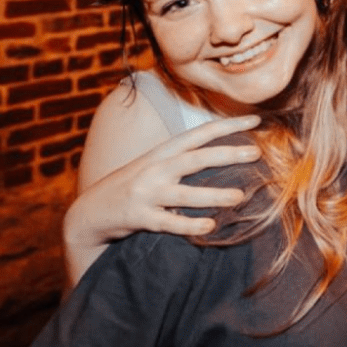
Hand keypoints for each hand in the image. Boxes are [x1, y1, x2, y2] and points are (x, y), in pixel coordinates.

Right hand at [64, 114, 261, 249]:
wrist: (89, 213)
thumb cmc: (130, 187)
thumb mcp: (153, 166)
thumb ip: (181, 159)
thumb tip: (222, 153)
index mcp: (161, 153)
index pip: (199, 134)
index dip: (227, 125)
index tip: (256, 119)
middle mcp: (154, 169)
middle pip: (195, 159)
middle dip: (227, 154)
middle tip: (256, 152)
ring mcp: (146, 194)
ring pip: (185, 194)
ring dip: (214, 195)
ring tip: (240, 197)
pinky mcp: (139, 218)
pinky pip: (168, 222)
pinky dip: (189, 225)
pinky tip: (210, 226)